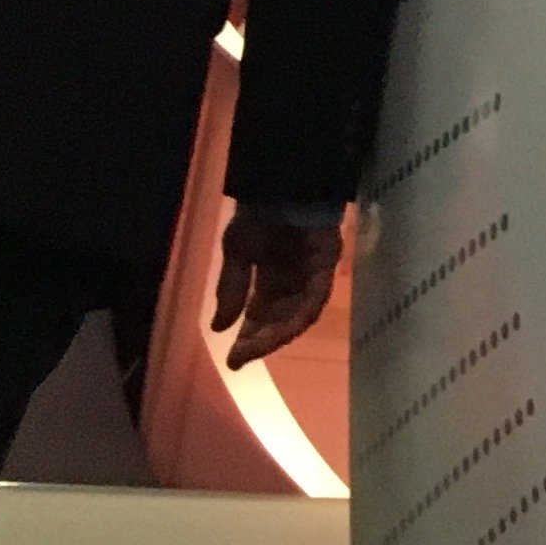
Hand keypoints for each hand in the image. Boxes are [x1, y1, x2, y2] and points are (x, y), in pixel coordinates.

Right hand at [213, 210, 343, 369]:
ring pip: (298, 314)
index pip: (263, 315)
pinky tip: (282, 328)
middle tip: (241, 358)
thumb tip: (218, 328)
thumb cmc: (259, 213)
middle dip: (261, 340)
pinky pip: (316, 296)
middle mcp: (295, 280)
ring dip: (278, 333)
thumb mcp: (236, 252)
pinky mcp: (328, 262)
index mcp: (272, 278)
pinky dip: (299, 314)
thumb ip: (230, 289)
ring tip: (256, 348)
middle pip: (281, 319)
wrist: (281, 183)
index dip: (250, 338)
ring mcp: (313, 272)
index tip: (232, 361)